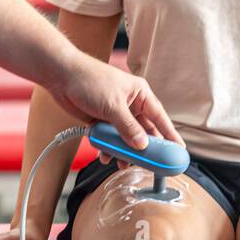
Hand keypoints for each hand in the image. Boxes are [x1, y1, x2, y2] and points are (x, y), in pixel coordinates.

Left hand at [45, 55, 183, 160]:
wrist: (61, 75)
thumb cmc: (90, 79)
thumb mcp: (113, 106)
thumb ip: (128, 127)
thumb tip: (142, 145)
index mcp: (140, 95)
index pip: (160, 118)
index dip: (170, 135)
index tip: (178, 150)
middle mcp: (131, 105)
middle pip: (144, 132)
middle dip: (146, 148)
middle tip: (151, 164)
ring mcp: (116, 114)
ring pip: (127, 138)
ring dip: (125, 151)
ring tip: (124, 164)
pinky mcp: (101, 121)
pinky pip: (110, 139)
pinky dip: (109, 148)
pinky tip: (105, 156)